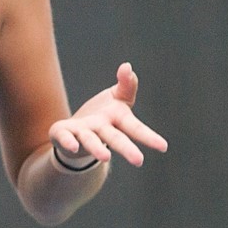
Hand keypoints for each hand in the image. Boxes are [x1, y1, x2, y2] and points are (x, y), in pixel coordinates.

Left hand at [49, 63, 168, 166]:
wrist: (75, 134)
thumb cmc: (103, 116)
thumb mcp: (117, 97)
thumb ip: (126, 84)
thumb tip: (127, 67)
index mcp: (117, 120)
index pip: (135, 128)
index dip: (149, 137)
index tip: (163, 146)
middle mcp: (102, 130)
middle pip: (115, 139)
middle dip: (126, 149)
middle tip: (139, 161)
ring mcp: (83, 134)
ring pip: (91, 141)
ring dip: (98, 149)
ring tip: (105, 157)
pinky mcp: (63, 134)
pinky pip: (65, 138)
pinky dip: (68, 141)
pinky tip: (72, 146)